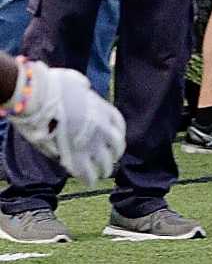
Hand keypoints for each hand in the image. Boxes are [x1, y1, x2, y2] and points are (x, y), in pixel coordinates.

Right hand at [5, 60, 124, 184]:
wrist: (40, 95)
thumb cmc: (52, 85)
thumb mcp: (75, 81)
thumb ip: (82, 87)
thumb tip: (83, 87)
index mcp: (104, 110)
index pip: (118, 126)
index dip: (117, 136)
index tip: (115, 142)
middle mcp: (104, 128)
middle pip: (116, 147)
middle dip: (113, 155)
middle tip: (109, 161)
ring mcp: (92, 142)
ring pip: (105, 162)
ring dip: (104, 170)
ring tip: (101, 175)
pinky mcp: (77, 154)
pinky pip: (87, 171)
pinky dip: (88, 178)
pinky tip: (88, 182)